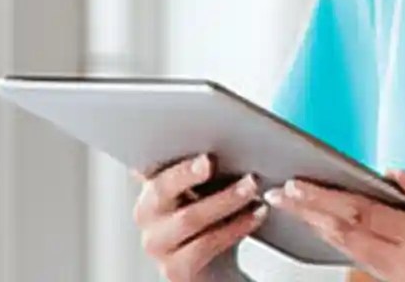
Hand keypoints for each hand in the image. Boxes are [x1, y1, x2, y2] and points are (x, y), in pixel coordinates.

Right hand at [131, 154, 267, 281]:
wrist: (220, 270)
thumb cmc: (219, 218)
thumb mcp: (214, 188)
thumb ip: (211, 165)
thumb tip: (231, 136)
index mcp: (153, 186)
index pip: (149, 164)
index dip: (164, 154)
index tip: (187, 144)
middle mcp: (147, 214)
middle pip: (161, 189)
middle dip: (187, 173)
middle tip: (212, 161)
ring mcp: (157, 244)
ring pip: (188, 218)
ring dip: (224, 199)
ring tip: (252, 186)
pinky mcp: (175, 270)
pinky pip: (204, 245)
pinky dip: (235, 227)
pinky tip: (257, 214)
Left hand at [265, 169, 404, 281]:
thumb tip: (393, 176)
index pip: (362, 214)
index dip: (323, 199)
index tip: (295, 185)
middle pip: (349, 240)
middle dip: (313, 215)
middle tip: (282, 196)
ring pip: (358, 260)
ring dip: (328, 235)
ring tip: (303, 213)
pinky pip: (378, 274)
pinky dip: (355, 255)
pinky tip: (341, 239)